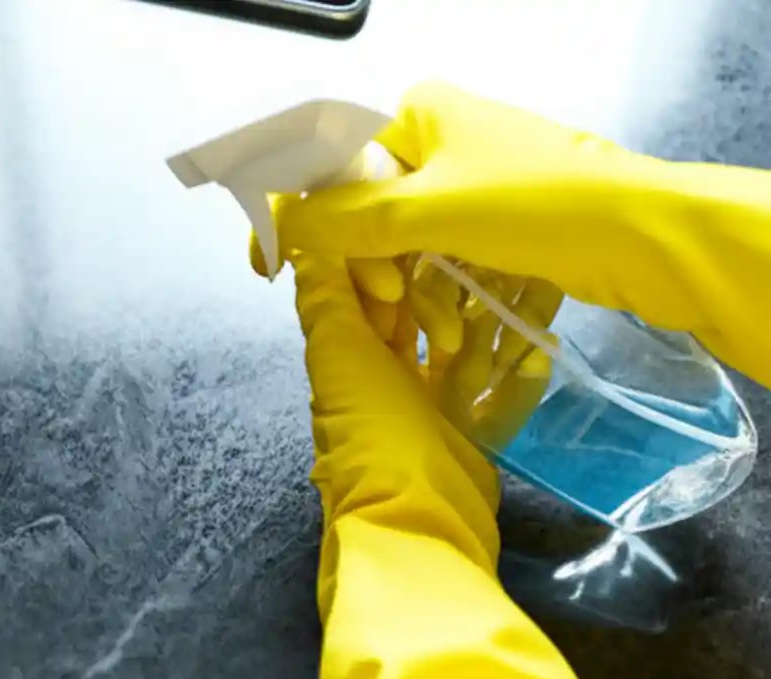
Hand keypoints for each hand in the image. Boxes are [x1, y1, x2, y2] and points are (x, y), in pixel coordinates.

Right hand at [276, 81, 770, 385]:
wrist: (646, 235)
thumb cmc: (538, 204)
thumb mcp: (429, 210)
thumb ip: (346, 218)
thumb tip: (278, 225)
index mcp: (420, 114)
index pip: (329, 161)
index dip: (292, 216)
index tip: (268, 269)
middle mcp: (443, 139)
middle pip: (366, 207)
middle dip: (364, 263)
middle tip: (377, 307)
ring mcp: (475, 180)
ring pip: (404, 238)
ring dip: (404, 286)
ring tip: (424, 326)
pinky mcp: (501, 219)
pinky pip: (443, 254)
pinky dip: (436, 288)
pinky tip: (444, 323)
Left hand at [285, 250, 596, 678]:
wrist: (415, 520)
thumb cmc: (373, 427)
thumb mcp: (340, 348)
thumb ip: (325, 294)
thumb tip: (303, 237)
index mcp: (349, 351)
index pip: (374, 289)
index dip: (399, 260)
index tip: (431, 243)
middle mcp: (387, 375)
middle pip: (425, 315)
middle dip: (455, 288)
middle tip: (492, 259)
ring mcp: (431, 407)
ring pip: (467, 349)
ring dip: (494, 323)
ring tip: (531, 290)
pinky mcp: (469, 436)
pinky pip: (497, 395)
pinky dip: (519, 375)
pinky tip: (543, 347)